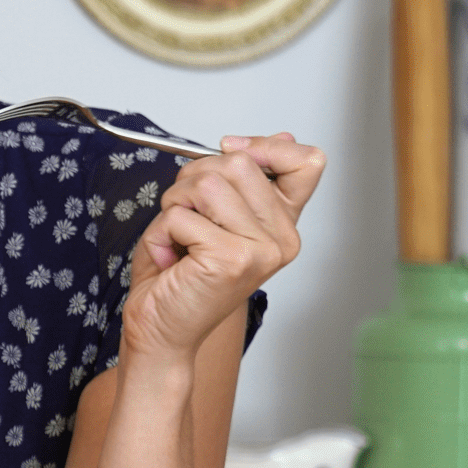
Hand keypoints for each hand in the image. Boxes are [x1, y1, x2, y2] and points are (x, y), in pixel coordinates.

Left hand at [122, 134, 324, 360]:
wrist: (160, 329)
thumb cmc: (178, 274)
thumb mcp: (213, 214)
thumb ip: (243, 180)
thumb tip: (279, 138)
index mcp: (283, 224)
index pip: (307, 161)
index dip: (263, 146)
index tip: (230, 149)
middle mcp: (282, 238)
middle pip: (238, 162)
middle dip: (193, 179)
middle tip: (184, 216)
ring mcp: (261, 250)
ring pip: (206, 184)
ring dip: (174, 205)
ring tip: (178, 237)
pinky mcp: (231, 259)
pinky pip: (182, 216)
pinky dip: (163, 232)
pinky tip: (173, 258)